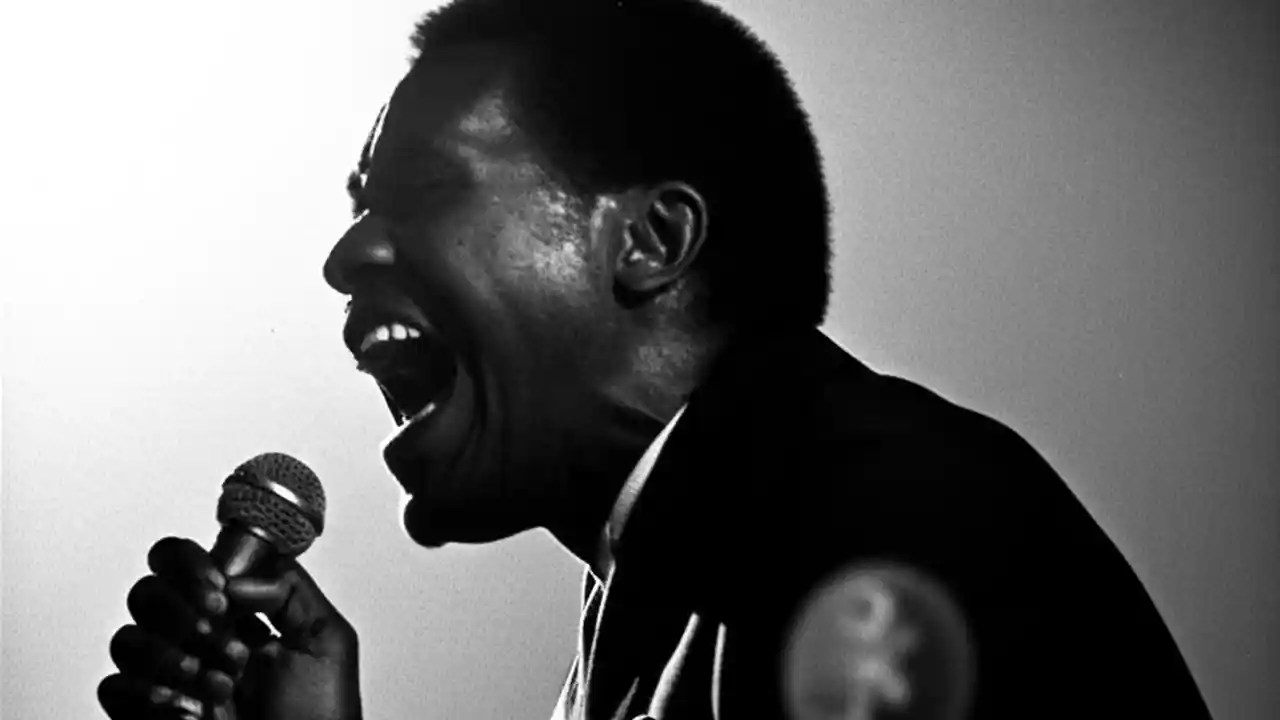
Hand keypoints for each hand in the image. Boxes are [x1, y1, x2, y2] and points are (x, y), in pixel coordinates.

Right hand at [99, 537, 361, 719]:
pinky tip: (191, 710)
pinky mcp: (149, 714)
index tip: (218, 589)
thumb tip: (235, 575)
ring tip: (221, 686)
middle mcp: (199, 639)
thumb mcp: (327, 641)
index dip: (192, 566)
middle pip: (149, 593)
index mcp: (239, 614)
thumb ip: (289, 589)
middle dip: (183, 613)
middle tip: (222, 639)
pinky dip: (148, 694)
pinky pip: (114, 688)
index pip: (189, 564)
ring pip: (127, 639)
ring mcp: (170, 677)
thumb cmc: (320, 718)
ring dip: (172, 658)